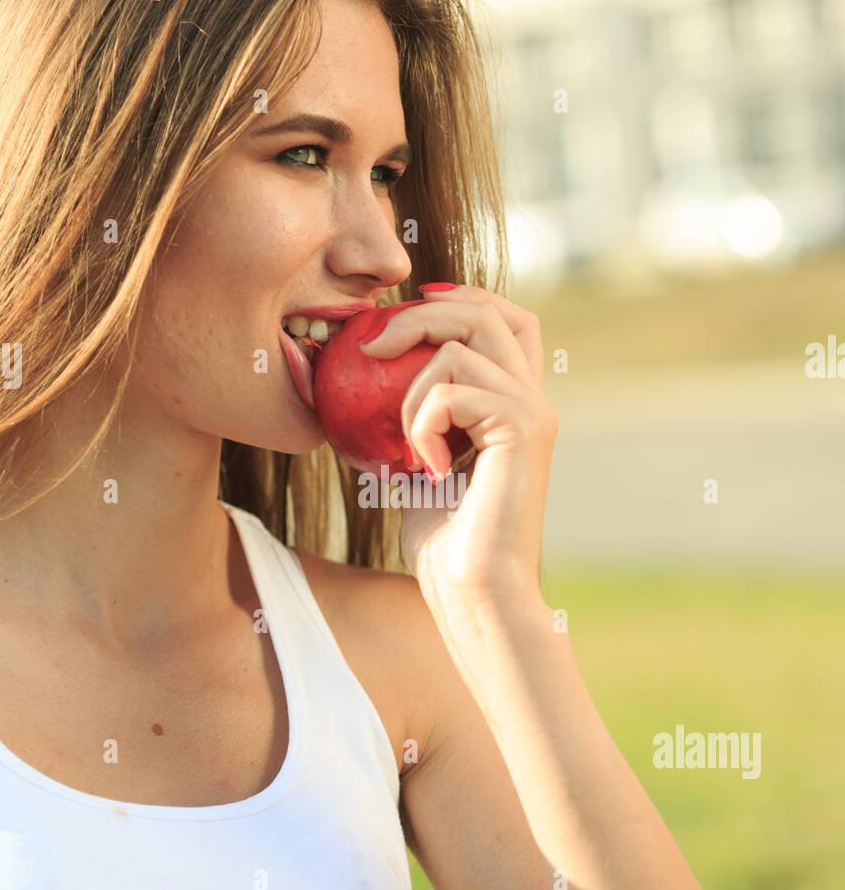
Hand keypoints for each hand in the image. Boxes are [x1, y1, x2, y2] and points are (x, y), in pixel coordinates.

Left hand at [358, 284, 558, 616]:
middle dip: (423, 314)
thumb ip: (407, 425)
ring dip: (412, 389)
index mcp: (514, 406)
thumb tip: (357, 389)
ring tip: (404, 443)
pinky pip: (452, 391)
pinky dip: (421, 424)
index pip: (508, 320)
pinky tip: (423, 470)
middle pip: (489, 311)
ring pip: (462, 346)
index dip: (463, 297)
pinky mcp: (523, 429)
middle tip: (371, 345)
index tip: (413, 303)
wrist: (474, 592)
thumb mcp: (412, 469)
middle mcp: (532, 401)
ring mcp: (532, 412)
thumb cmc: (442, 545)